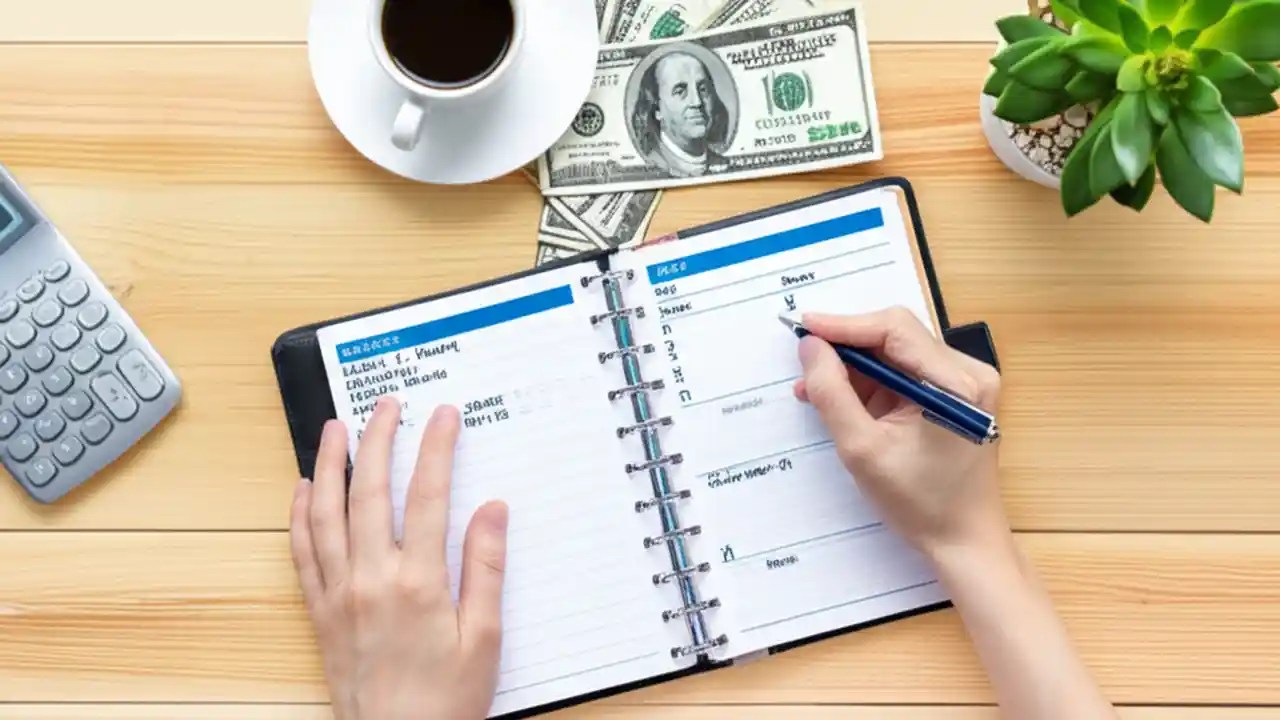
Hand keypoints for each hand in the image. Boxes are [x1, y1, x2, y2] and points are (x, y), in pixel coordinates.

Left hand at [289, 397, 508, 719]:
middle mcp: (371, 579)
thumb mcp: (484, 637)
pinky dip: (300, 516)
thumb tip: (492, 510)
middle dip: (380, 440)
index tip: (442, 416)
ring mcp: (339, 594)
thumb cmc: (446, 700)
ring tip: (335, 429)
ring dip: (329, 465)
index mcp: (418, 582)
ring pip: (327, 514)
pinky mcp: (320, 613)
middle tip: (386, 406)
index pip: (427, 495)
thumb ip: (485, 568)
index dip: (435, 448)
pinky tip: (303, 491)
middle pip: (371, 492)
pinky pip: (302, 553)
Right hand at [794, 308, 1005, 558]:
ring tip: (815, 390)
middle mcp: (969, 373)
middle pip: (895, 338)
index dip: (844, 325)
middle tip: (805, 365)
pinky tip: (843, 399)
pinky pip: (905, 374)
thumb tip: (810, 348)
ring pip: (896, 355)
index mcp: (957, 383)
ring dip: (855, 368)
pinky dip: (872, 384)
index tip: (804, 327)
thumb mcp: (862, 449)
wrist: (964, 541)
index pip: (894, 330)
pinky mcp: (954, 396)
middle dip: (846, 349)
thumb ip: (832, 393)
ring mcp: (965, 384)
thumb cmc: (921, 503)